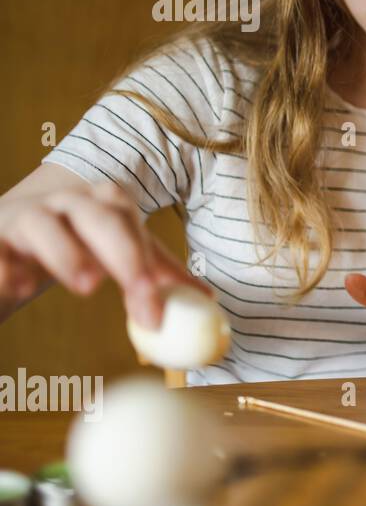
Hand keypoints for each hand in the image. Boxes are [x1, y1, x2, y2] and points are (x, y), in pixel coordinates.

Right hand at [0, 180, 209, 328]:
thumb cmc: (70, 244)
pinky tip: (16, 288)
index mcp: (99, 204)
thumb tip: (205, 297)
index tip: (156, 302)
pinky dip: (5, 267)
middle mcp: (62, 203)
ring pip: (42, 224)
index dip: (145, 258)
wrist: (5, 240)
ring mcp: (21, 216)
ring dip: (65, 253)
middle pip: (96, 215)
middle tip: (138, 290)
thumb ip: (154, 270)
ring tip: (87, 284)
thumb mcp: (113, 253)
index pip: (128, 220)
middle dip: (120, 252)